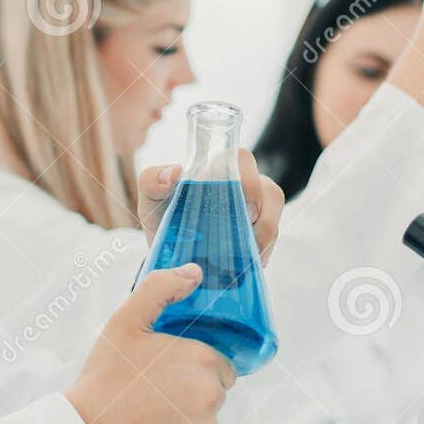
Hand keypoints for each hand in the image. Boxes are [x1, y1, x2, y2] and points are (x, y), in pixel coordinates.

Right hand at [65, 264, 237, 423]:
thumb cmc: (107, 374)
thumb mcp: (126, 321)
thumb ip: (160, 288)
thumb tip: (193, 272)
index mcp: (202, 360)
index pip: (218, 359)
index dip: (192, 358)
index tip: (165, 362)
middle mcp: (211, 396)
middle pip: (214, 385)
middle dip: (191, 382)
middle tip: (154, 381)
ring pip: (204, 412)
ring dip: (186, 407)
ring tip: (149, 404)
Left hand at [138, 151, 283, 263]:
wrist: (166, 250)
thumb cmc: (161, 215)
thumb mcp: (149, 199)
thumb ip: (152, 180)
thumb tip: (175, 172)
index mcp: (217, 169)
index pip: (241, 159)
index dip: (248, 179)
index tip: (242, 206)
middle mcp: (241, 185)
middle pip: (270, 191)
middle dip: (265, 217)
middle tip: (247, 238)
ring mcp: (254, 209)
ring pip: (274, 218)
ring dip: (265, 238)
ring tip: (249, 257)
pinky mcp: (258, 233)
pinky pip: (272, 240)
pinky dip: (262, 253)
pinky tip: (250, 264)